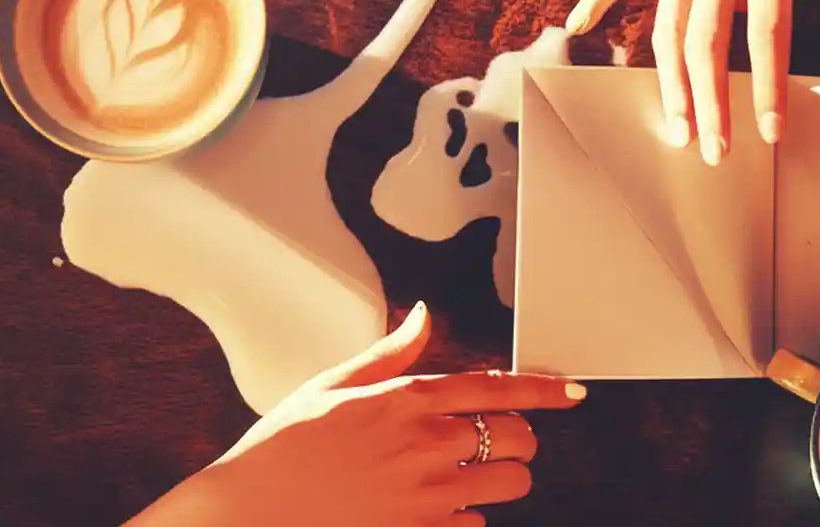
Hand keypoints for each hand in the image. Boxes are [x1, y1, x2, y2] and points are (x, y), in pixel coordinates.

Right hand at [129, 303, 586, 525]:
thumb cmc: (282, 448)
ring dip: (502, 476)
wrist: (246, 515)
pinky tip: (438, 507)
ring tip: (473, 473)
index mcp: (407, 400)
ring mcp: (428, 495)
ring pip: (510, 483)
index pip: (498, 388)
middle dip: (518, 436)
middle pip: (518, 437)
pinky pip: (477, 525)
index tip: (573, 391)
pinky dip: (468, 517)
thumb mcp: (332, 385)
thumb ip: (390, 353)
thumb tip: (423, 314)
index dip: (544, 390)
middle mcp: (427, 445)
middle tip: (498, 438)